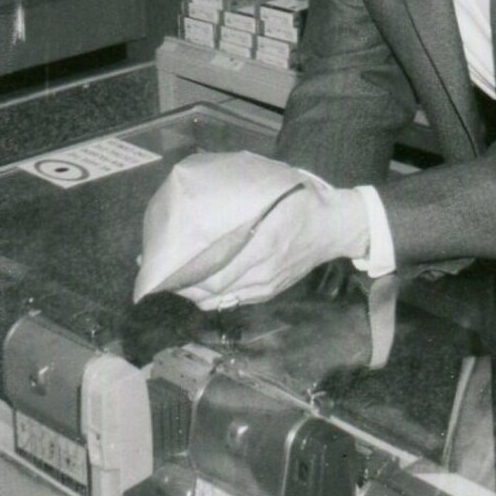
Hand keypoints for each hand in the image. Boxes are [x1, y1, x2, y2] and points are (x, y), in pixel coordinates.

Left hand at [178, 181, 369, 308]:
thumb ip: (243, 200)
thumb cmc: (301, 205)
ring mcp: (266, 285)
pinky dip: (213, 297)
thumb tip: (207, 195)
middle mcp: (263, 272)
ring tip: (176, 281)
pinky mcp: (269, 291)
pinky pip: (234, 301)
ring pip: (221, 300)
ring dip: (195, 294)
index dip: (187, 274)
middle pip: (213, 291)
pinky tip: (201, 287)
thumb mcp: (274, 193)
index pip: (216, 272)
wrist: (332, 229)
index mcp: (263, 245)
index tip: (166, 264)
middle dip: (183, 285)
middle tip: (162, 273)